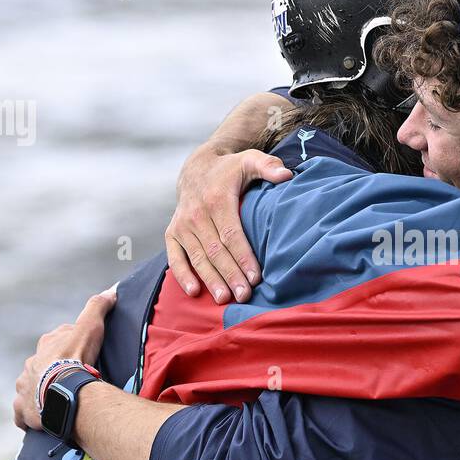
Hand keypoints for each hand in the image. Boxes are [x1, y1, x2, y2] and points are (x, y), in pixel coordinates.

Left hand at [13, 289, 116, 431]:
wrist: (64, 391)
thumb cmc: (78, 358)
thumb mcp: (90, 326)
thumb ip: (98, 307)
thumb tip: (111, 291)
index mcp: (45, 346)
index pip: (57, 341)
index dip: (70, 346)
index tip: (83, 353)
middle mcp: (29, 365)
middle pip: (41, 365)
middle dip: (52, 370)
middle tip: (72, 379)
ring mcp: (24, 389)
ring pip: (29, 388)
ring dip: (39, 392)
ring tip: (56, 400)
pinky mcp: (23, 410)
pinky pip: (21, 414)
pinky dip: (28, 416)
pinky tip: (39, 419)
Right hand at [165, 148, 292, 302]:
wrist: (196, 168)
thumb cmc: (230, 170)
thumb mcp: (249, 160)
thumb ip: (268, 166)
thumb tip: (286, 174)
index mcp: (217, 199)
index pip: (232, 233)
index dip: (243, 256)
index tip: (256, 277)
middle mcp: (196, 214)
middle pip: (216, 250)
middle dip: (231, 275)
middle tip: (244, 296)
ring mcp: (182, 225)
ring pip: (199, 257)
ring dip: (211, 279)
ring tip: (225, 299)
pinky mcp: (172, 233)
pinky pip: (175, 257)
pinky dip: (182, 275)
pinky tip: (194, 291)